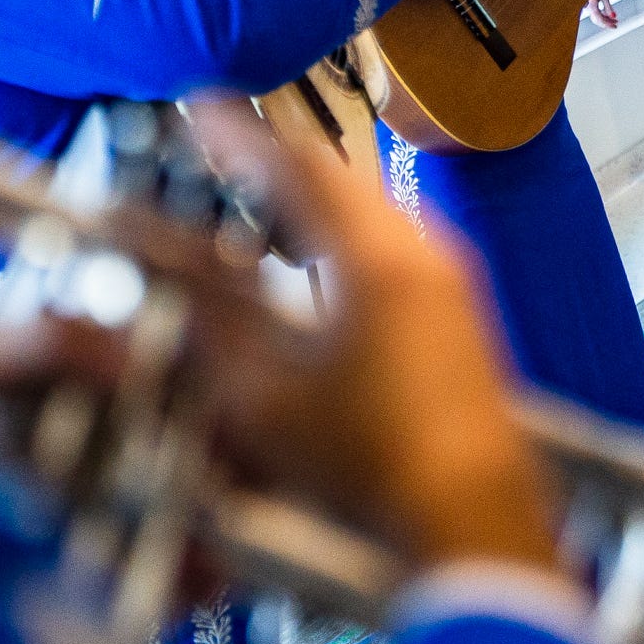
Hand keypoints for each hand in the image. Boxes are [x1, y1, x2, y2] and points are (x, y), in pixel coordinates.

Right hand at [183, 102, 564, 577]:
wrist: (473, 535)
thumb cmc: (375, 478)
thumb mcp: (261, 404)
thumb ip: (210, 329)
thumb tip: (169, 279)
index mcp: (377, 257)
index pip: (296, 167)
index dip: (238, 136)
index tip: (200, 108)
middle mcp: (427, 256)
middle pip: (340, 182)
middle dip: (274, 168)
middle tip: (222, 158)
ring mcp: (454, 291)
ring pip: (371, 218)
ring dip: (312, 210)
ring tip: (259, 217)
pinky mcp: (463, 328)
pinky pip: (395, 255)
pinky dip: (343, 249)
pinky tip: (315, 280)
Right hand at [587, 0, 619, 28]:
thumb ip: (608, 7)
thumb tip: (613, 16)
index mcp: (591, 4)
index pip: (599, 18)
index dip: (607, 23)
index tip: (614, 26)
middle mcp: (587, 6)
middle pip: (597, 19)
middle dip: (607, 23)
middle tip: (615, 25)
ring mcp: (587, 6)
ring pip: (596, 17)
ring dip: (605, 19)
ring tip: (614, 20)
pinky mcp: (589, 4)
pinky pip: (595, 13)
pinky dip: (602, 15)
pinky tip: (609, 15)